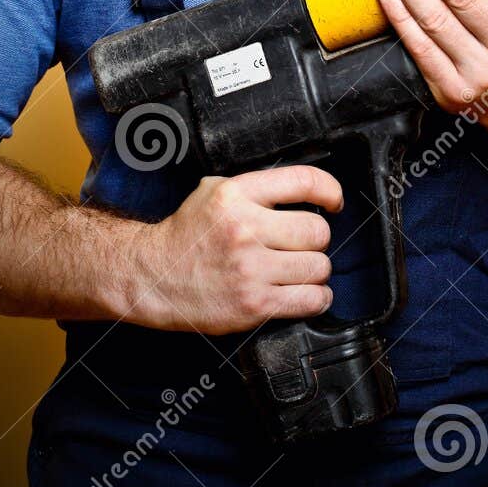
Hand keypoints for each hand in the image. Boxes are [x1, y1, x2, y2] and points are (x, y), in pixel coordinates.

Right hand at [125, 165, 343, 334]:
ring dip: (314, 270)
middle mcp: (245, 229)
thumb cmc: (187, 235)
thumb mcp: (213, 192)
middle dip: (315, 240)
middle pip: (318, 231)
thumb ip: (255, 188)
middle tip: (302, 245)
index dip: (329, 190)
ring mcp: (250, 269)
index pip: (303, 182)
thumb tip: (304, 189)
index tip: (334, 202)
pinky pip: (311, 300)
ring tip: (298, 270)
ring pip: (319, 267)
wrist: (154, 277)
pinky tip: (303, 293)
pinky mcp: (254, 304)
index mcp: (236, 196)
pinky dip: (316, 298)